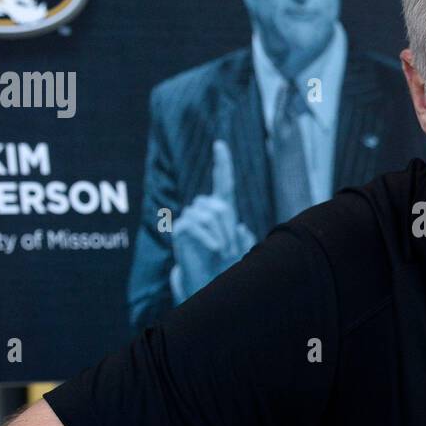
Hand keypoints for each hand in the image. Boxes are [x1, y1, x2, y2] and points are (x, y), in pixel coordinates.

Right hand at [172, 140, 255, 298]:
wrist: (206, 280)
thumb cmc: (225, 264)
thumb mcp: (240, 249)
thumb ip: (244, 237)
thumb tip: (242, 228)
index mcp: (222, 208)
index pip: (223, 182)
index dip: (222, 163)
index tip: (220, 144)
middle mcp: (205, 209)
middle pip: (219, 205)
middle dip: (228, 227)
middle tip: (232, 248)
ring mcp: (191, 217)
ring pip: (208, 214)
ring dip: (220, 234)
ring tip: (223, 251)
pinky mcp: (181, 228)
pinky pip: (195, 225)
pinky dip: (209, 238)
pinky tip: (215, 249)